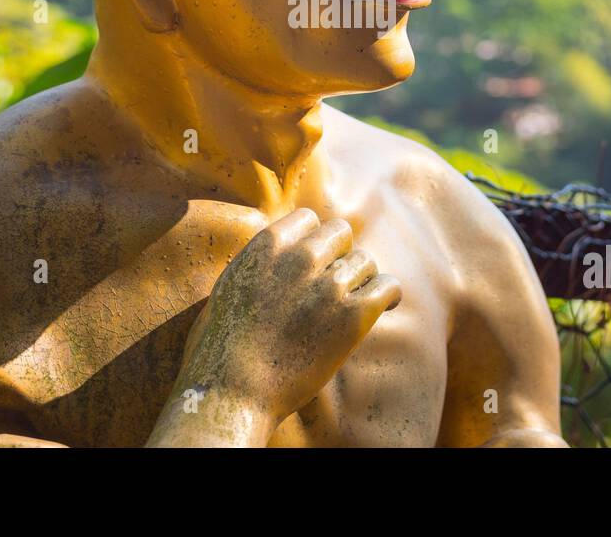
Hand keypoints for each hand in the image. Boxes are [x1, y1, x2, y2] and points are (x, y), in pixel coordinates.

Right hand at [164, 208, 400, 437]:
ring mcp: (328, 285)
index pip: (309, 218)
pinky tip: (385, 306)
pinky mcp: (352, 317)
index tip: (313, 261)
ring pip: (365, 260)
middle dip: (339, 255)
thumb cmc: (221, 346)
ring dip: (361, 278)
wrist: (233, 390)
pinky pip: (388, 287)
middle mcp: (301, 257)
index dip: (313, 240)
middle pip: (341, 233)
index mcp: (268, 245)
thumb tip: (279, 255)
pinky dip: (389, 295)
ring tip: (353, 302)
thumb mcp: (230, 285)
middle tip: (334, 283)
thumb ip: (260, 262)